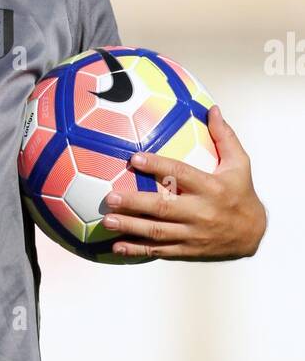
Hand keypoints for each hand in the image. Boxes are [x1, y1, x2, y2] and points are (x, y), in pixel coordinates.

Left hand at [100, 106, 266, 260]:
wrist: (253, 234)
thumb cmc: (242, 194)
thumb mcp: (240, 164)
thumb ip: (224, 137)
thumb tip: (211, 109)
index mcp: (211, 187)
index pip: (181, 174)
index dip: (157, 166)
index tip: (134, 159)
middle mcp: (201, 212)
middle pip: (163, 207)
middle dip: (134, 203)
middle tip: (110, 198)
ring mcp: (193, 233)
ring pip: (157, 232)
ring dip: (130, 227)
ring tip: (107, 221)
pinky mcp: (187, 250)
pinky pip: (159, 251)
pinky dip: (137, 250)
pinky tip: (117, 247)